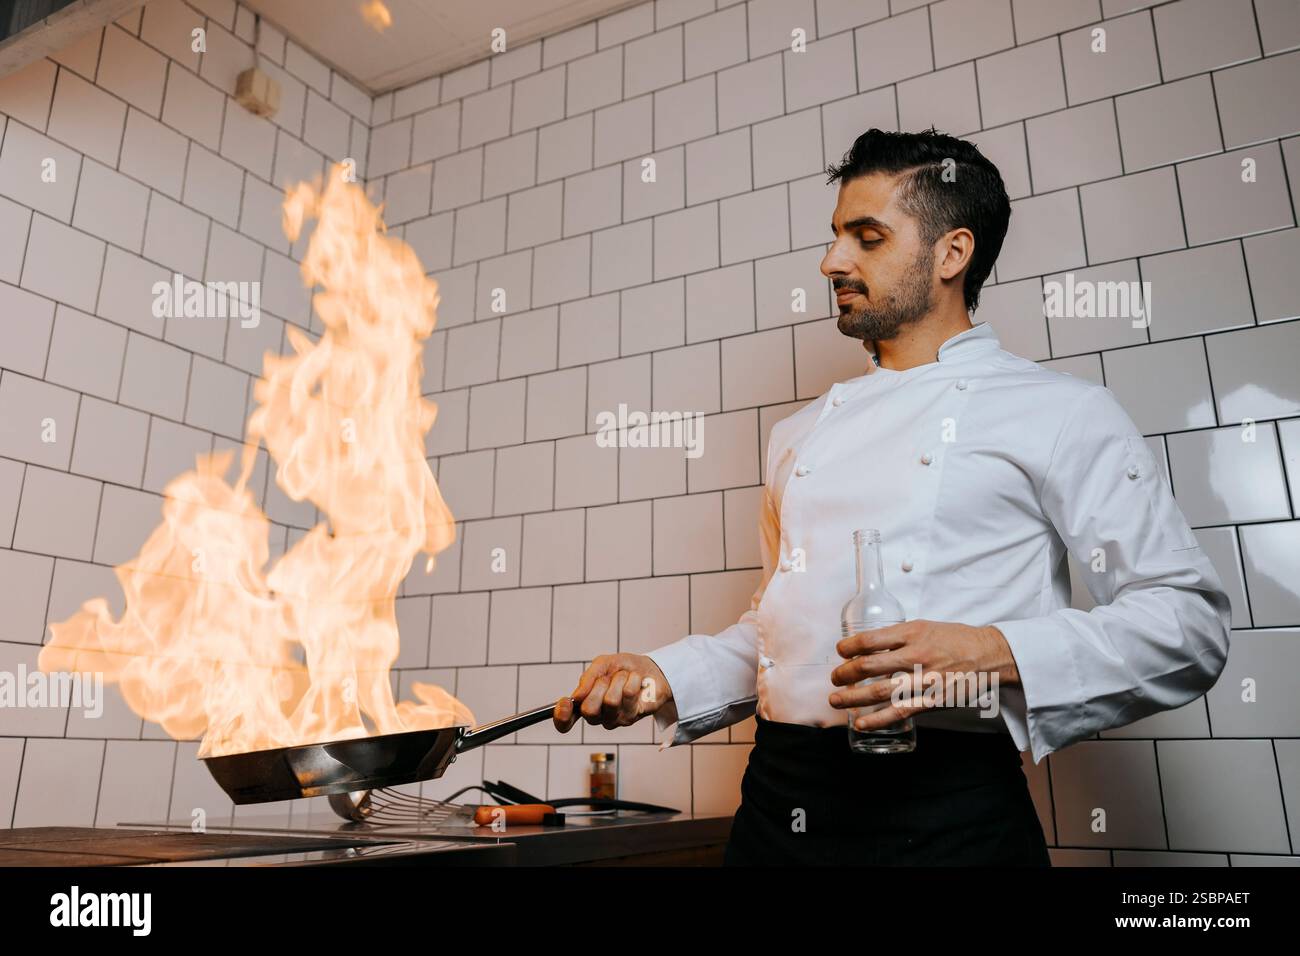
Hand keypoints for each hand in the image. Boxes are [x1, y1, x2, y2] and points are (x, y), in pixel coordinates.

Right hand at [553, 653, 676, 731]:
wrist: (650, 668)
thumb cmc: (624, 668)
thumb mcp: (602, 664)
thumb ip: (587, 678)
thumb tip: (576, 695)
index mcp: (585, 704)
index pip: (565, 721)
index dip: (562, 716)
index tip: (566, 701)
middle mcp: (598, 716)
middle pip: (589, 710)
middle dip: (598, 686)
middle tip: (607, 678)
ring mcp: (615, 719)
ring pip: (610, 701)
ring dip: (618, 680)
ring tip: (625, 677)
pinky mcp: (633, 717)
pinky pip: (628, 695)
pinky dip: (632, 680)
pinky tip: (636, 682)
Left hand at [827, 621, 1017, 732]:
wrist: (989, 655)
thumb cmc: (955, 639)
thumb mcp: (925, 626)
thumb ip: (898, 635)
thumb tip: (867, 644)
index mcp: (912, 633)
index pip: (870, 639)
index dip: (849, 647)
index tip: (840, 651)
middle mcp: (916, 655)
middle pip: (869, 665)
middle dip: (845, 673)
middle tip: (835, 678)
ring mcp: (924, 679)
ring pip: (879, 691)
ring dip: (852, 697)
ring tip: (836, 700)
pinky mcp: (932, 700)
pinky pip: (900, 712)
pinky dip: (877, 720)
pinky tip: (861, 724)